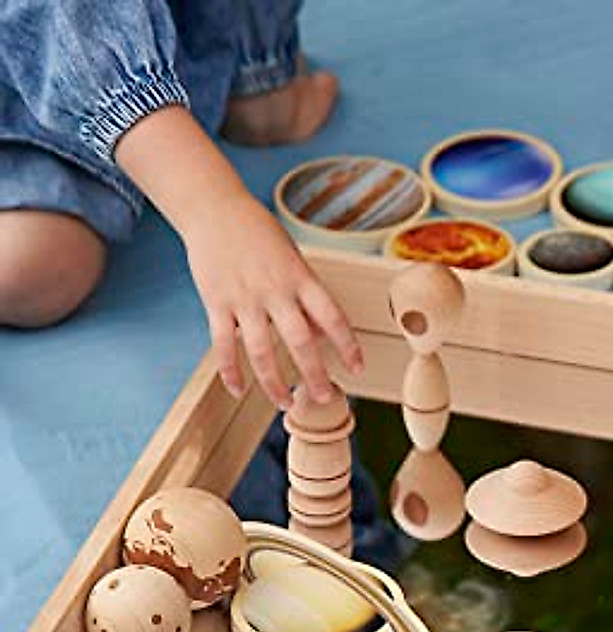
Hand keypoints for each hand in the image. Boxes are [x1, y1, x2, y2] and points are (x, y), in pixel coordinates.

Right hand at [113, 106, 362, 407]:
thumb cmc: (260, 236)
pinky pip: (224, 344)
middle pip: (300, 341)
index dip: (348, 345)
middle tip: (325, 398)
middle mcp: (275, 290)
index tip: (358, 370)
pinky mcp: (216, 302)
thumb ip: (307, 298)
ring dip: (274, 383)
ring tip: (285, 404)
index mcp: (300, 278)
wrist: (214, 207)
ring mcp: (244, 298)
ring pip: (262, 351)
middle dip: (314, 374)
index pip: (332, 317)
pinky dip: (230, 370)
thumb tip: (324, 336)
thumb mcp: (293, 260)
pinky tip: (239, 390)